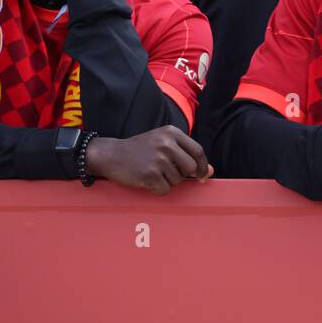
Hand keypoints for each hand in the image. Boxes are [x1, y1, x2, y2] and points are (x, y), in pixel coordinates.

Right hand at [84, 126, 212, 194]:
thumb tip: (210, 172)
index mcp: (172, 133)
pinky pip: (165, 190)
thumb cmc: (140, 149)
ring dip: (167, 182)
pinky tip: (147, 180)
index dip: (203, 166)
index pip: (198, 151)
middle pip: (190, 168)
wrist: (111, 155)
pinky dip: (158, 189)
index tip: (202, 175)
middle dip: (182, 175)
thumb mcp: (163, 144)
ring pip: (178, 181)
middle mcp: (166, 144)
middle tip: (166, 172)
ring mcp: (158, 159)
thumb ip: (186, 155)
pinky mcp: (150, 175)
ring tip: (153, 172)